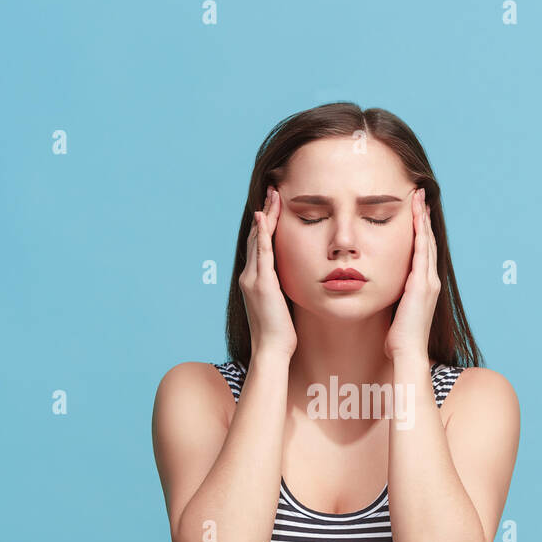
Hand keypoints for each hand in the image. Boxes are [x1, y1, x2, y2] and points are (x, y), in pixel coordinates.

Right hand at [240, 186, 296, 360]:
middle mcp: (249, 276)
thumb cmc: (280, 333)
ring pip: (258, 239)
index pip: (259, 245)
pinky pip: (262, 253)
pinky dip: (262, 233)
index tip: (273, 207)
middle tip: (273, 191)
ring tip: (273, 196)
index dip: (266, 224)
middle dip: (266, 213)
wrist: (271, 350)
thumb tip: (292, 280)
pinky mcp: (262, 284)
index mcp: (254, 280)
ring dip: (266, 216)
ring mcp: (253, 279)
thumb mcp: (281, 305)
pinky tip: (264, 217)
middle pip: (256, 237)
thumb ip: (282, 289)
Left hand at [384, 187, 437, 361]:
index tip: (415, 212)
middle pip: (428, 241)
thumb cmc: (399, 340)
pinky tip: (416, 215)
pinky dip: (420, 230)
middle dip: (424, 217)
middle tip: (420, 195)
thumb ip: (393, 300)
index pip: (422, 252)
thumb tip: (381, 294)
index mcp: (424, 287)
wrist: (408, 352)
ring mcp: (429, 281)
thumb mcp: (395, 313)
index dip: (420, 231)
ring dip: (423, 217)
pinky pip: (422, 249)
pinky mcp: (422, 283)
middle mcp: (430, 281)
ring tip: (419, 197)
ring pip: (427, 241)